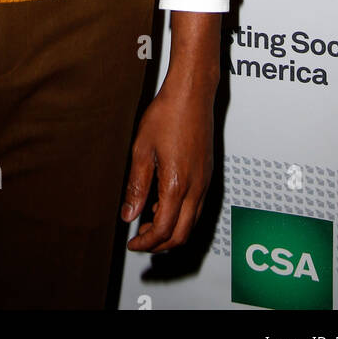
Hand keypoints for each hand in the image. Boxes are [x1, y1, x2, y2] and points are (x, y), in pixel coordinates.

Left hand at [121, 77, 215, 252]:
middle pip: (182, 234)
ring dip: (171, 231)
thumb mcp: (142, 149)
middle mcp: (196, 188)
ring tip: (147, 223)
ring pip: (192, 223)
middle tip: (140, 240)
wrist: (192, 94)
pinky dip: (180, 216)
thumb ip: (136, 186)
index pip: (163, 230)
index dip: (146, 243)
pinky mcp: (207, 174)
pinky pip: (197, 207)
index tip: (132, 243)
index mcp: (177, 184)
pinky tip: (163, 204)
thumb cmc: (167, 114)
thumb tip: (129, 214)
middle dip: (160, 244)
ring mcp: (205, 182)